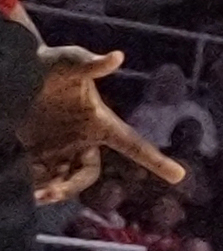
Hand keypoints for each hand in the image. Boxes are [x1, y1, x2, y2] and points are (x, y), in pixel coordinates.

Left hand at [30, 51, 183, 205]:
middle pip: (87, 174)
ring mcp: (60, 146)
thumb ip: (93, 65)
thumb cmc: (51, 63)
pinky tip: (22, 184)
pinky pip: (39, 175)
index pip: (133, 144)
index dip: (156, 161)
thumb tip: (117, 56)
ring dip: (49, 189)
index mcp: (100, 122)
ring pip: (61, 179)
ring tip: (33, 194)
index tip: (179, 176)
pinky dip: (32, 183)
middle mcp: (83, 138)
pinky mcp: (36, 151)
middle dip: (70, 187)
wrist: (16, 69)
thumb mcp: (73, 63)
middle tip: (47, 193)